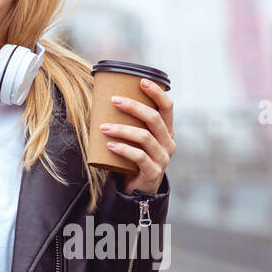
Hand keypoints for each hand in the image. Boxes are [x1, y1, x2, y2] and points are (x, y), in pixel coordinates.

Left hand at [101, 79, 174, 195]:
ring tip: (103, 127)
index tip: (141, 81)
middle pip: (154, 119)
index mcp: (166, 131)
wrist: (138, 190)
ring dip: (122, 129)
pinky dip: (123, 149)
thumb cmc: (134, 159)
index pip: (168, 107)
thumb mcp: (136, 139)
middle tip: (113, 100)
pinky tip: (110, 145)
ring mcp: (162, 158)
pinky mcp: (153, 172)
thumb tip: (103, 98)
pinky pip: (138, 157)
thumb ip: (130, 122)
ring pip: (144, 137)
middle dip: (133, 106)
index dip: (157, 92)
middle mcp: (168, 143)